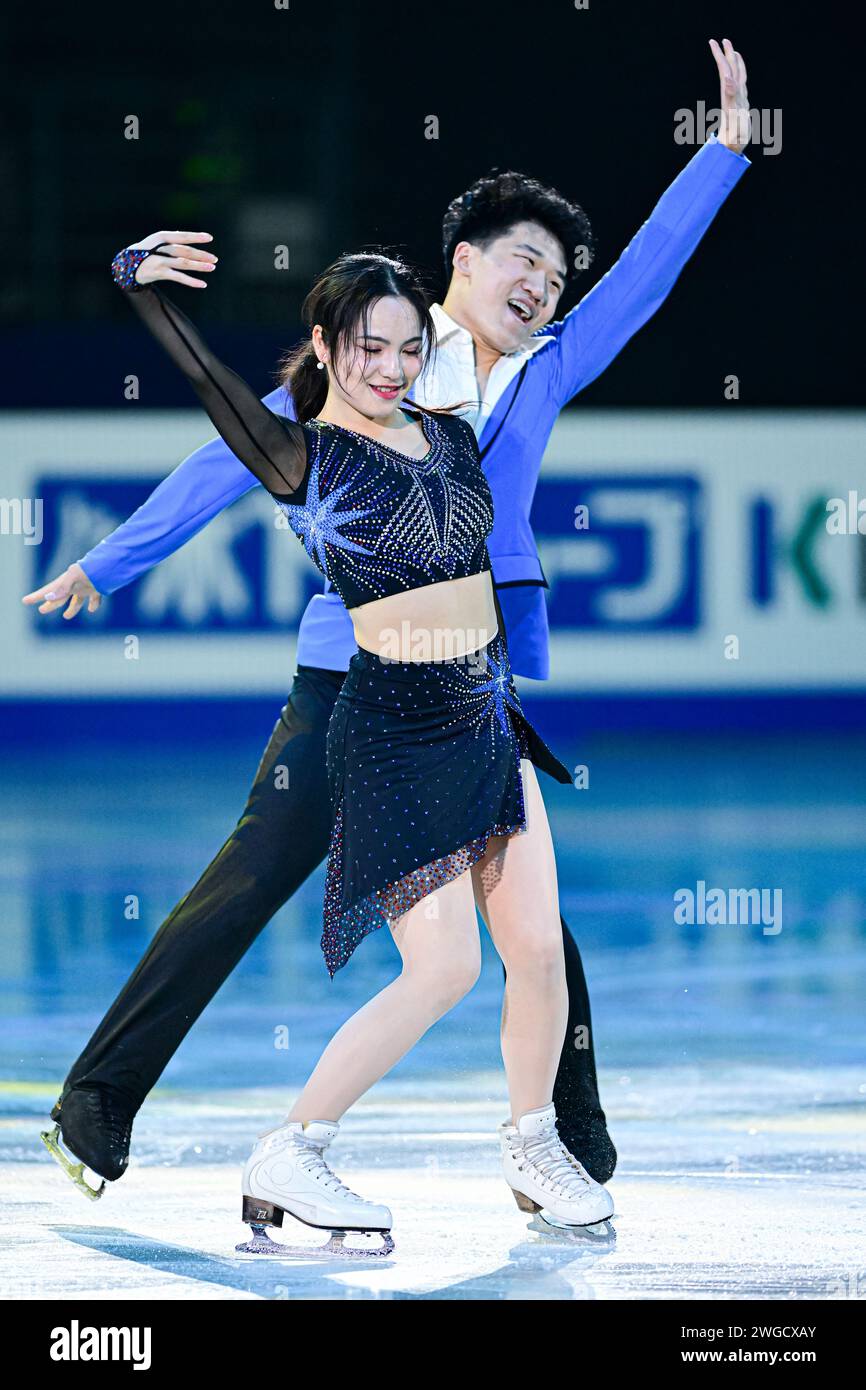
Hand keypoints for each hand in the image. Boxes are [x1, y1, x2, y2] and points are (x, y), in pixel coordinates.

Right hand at [22, 562, 101, 618]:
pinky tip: (91, 609)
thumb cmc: (89, 569)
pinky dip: (93, 604)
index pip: (48, 591)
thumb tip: (48, 597)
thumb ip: (62, 588)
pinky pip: (94, 599)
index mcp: (65, 582)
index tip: (25, 600)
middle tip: (41, 610)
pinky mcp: (97, 589)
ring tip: (66, 616)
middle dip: (51, 605)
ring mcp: (85, 587)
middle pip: (60, 598)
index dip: (37, 596)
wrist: (108, 565)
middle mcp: (74, 585)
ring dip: (72, 608)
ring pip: (77, 600)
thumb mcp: (73, 576)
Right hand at [128, 230, 217, 288]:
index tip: (210, 238)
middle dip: (201, 254)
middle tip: (215, 259)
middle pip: (185, 251)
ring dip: (199, 266)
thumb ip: (173, 240)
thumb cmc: (146, 251)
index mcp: (161, 237)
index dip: (196, 236)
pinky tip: (203, 284)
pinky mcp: (159, 273)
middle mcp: (161, 248)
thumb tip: (190, 237)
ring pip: (183, 263)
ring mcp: (160, 260)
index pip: (182, 236)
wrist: (127, 264)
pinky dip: (191, 281)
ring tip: (212, 268)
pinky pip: (179, 277)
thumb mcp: (157, 241)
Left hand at [708, 38, 749, 153]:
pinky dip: (740, 75)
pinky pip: (741, 85)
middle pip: (729, 71)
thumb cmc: (734, 137)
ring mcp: (737, 99)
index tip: (715, 43)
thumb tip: (726, 79)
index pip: (725, 72)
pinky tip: (738, 73)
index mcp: (730, 96)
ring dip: (733, 62)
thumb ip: (730, 96)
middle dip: (726, 55)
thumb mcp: (733, 116)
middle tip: (722, 40)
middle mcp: (732, 96)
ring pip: (735, 76)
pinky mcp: (741, 104)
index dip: (721, 58)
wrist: (732, 149)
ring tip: (732, 49)